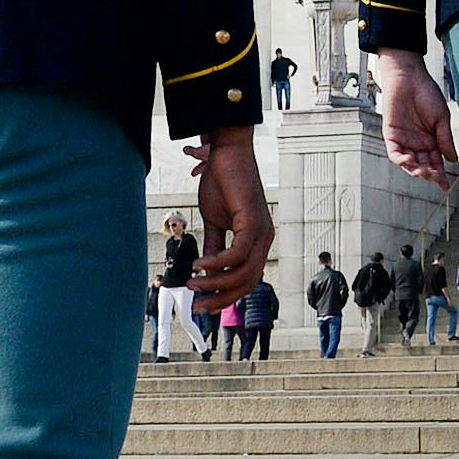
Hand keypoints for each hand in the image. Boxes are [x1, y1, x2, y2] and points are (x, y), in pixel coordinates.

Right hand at [183, 128, 272, 313]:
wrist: (227, 153)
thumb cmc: (222, 182)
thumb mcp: (214, 221)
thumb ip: (213, 247)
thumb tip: (203, 272)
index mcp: (257, 241)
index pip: (246, 279)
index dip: (225, 295)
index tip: (202, 303)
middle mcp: (265, 239)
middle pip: (247, 282)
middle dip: (221, 298)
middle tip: (196, 305)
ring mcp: (262, 231)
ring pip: (243, 272)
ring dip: (216, 283)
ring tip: (193, 284)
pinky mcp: (254, 221)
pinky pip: (237, 254)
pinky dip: (217, 264)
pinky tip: (199, 266)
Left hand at [373, 50, 456, 183]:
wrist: (410, 78)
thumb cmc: (427, 93)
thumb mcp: (441, 118)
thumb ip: (445, 139)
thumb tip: (453, 159)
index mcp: (432, 140)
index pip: (436, 162)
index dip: (440, 174)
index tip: (446, 185)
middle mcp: (418, 143)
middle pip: (424, 165)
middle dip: (430, 174)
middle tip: (436, 178)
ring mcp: (404, 140)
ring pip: (409, 163)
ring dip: (416, 170)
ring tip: (424, 173)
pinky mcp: (392, 135)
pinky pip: (395, 153)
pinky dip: (401, 160)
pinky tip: (409, 162)